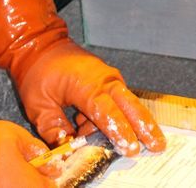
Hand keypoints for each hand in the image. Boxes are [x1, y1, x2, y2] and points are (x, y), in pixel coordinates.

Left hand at [0, 0, 165, 154]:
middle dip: (144, 125)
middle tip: (158, 144)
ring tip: (138, 143)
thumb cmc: (39, 71)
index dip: (119, 131)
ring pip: (127, 104)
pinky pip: (118, 102)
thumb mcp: (38, 105)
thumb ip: (54, 129)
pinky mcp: (108, 81)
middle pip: (129, 104)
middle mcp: (102, 79)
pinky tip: (101, 130)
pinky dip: (117, 118)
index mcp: (85, 83)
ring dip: (133, 124)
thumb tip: (67, 150)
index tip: (131, 147)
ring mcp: (108, 78)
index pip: (106, 111)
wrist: (41, 45)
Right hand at [0, 107, 48, 186]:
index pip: (52, 187)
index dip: (50, 176)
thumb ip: (34, 148)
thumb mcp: (15, 135)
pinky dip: (0, 184)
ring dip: (16, 182)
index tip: (47, 168)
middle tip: (25, 166)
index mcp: (30, 186)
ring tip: (5, 170)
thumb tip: (45, 158)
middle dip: (32, 180)